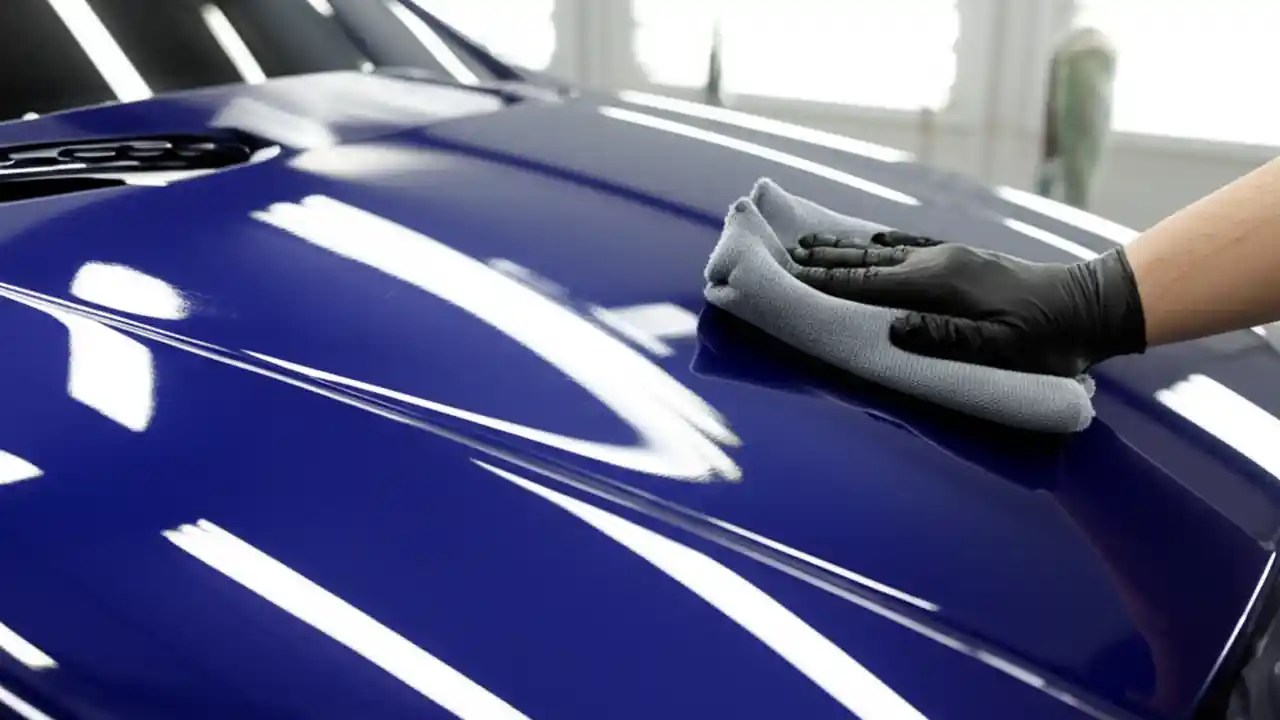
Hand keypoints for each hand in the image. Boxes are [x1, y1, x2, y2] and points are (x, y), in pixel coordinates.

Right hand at [788, 232, 1145, 375]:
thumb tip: (890, 327)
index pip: (869, 283)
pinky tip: (870, 240)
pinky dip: (878, 242)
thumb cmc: (1048, 341)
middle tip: (785, 255)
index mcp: (941, 285)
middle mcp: (939, 262)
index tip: (790, 275)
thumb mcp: (1001, 350)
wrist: (1093, 305)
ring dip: (846, 247)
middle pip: (869, 258)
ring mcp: (952, 256)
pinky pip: (908, 245)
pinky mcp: (964, 259)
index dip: (827, 282)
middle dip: (825, 258)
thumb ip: (945, 339)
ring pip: (884, 247)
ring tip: (810, 242)